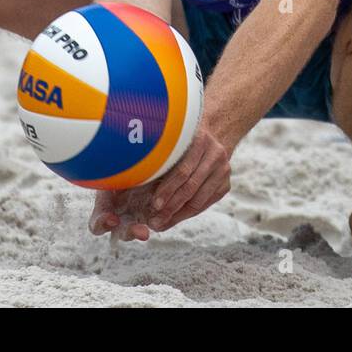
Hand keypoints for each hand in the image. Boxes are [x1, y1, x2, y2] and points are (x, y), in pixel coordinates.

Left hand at [87, 124, 231, 240]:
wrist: (215, 128)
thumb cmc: (181, 135)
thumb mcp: (170, 135)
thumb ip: (155, 151)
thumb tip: (125, 169)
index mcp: (198, 138)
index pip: (182, 170)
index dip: (167, 189)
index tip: (153, 205)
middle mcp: (214, 153)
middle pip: (190, 186)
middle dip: (170, 206)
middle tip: (154, 221)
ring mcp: (223, 168)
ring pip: (199, 198)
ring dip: (178, 213)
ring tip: (161, 223)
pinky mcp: (226, 182)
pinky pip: (206, 202)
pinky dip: (189, 212)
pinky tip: (174, 218)